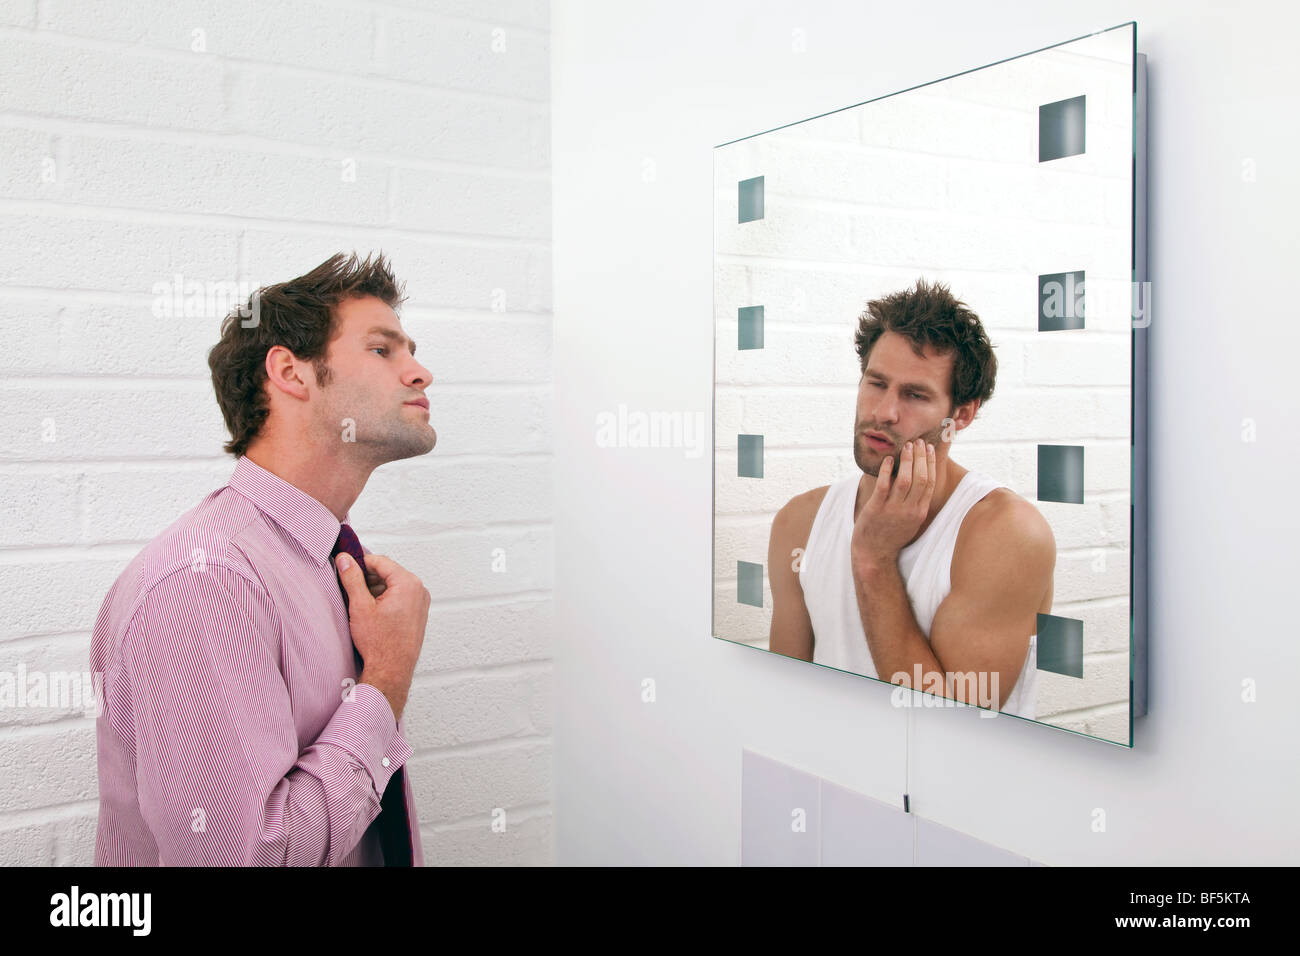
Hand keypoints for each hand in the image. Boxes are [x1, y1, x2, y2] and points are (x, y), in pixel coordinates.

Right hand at [335, 552, 429, 720]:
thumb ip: (352, 578)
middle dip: (367, 578)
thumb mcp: (360, 606)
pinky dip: (384, 599)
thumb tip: (345, 560)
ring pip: (392, 586)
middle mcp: (419, 590)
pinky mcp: (417, 614)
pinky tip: (369, 611)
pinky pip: (399, 598)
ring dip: (374, 589)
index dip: (360, 562)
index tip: (345, 565)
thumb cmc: (380, 643)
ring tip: (357, 601)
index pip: (381, 561)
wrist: (392, 670)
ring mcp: (420, 603)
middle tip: (348, 585)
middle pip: (387, 572)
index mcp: (408, 583)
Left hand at [851, 438, 936, 572]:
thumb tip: (919, 479)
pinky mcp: (876, 509)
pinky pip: (884, 486)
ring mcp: (893, 510)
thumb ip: (916, 503)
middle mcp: (909, 510)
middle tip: (918, 442)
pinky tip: (888, 459)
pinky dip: (887, 471)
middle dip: (921, 457)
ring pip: (905, 480)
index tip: (929, 449)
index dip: (930, 463)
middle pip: (921, 478)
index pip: (929, 483)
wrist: (874, 554)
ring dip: (907, 460)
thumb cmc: (892, 536)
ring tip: (906, 446)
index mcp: (919, 512)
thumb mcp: (911, 521)